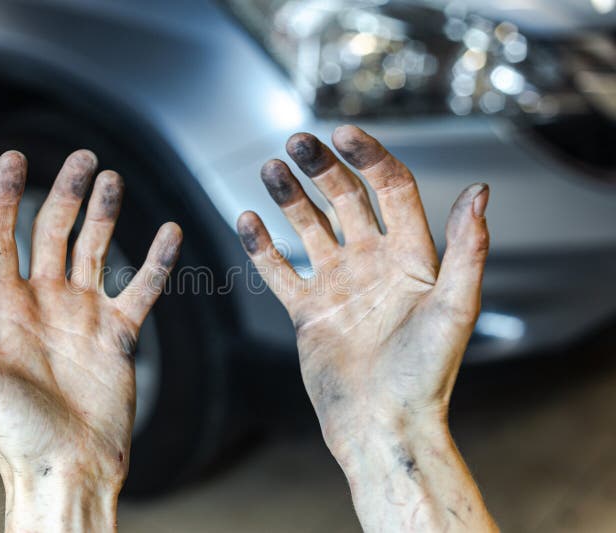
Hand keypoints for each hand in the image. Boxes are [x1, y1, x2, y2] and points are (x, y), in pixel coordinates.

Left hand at [0, 150, 181, 531]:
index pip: (1, 237)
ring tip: (113, 179)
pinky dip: (156, 260)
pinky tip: (169, 232)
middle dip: (67, 192)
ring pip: (96, 250)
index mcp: (4, 309)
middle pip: (54, 232)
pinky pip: (141, 287)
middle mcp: (45, 302)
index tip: (14, 157)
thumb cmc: (13, 435)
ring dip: (105, 214)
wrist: (68, 469)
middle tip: (85, 157)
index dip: (4, 196)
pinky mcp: (118, 333)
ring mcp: (83, 315)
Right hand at [238, 126, 495, 530]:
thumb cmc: (424, 375)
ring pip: (310, 226)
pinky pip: (280, 270)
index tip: (342, 133)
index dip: (370, 157)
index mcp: (411, 256)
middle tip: (295, 142)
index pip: (391, 189)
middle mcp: (373, 263)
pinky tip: (246, 219)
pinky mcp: (308, 310)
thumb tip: (480, 191)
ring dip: (290, 196)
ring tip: (270, 168)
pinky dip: (262, 245)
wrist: (382, 425)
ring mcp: (339, 285)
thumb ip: (467, 249)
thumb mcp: (455, 308)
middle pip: (345, 199)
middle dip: (322, 168)